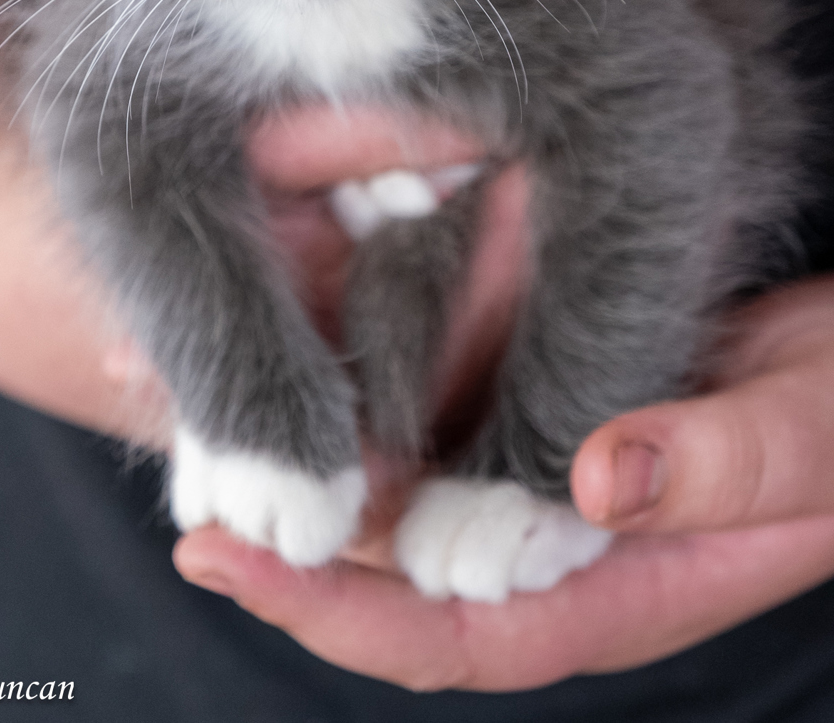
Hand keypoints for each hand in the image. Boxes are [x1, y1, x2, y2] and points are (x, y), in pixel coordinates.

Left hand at [176, 104, 833, 689]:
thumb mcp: (810, 440)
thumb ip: (723, 467)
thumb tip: (597, 481)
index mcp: (607, 586)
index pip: (442, 628)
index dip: (331, 606)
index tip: (233, 555)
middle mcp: (551, 544)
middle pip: (390, 568)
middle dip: (288, 531)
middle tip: (182, 472)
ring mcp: (540, 473)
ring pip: (404, 485)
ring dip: (315, 452)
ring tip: (209, 403)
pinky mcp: (541, 406)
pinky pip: (441, 408)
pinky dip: (373, 379)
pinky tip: (314, 324)